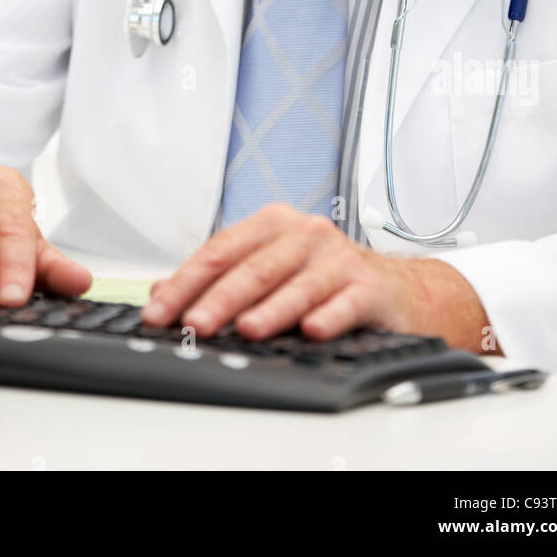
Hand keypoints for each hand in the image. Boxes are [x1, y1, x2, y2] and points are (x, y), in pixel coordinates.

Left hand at [141, 203, 491, 351]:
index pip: (219, 252)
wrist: (398, 290)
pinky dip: (328, 316)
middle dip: (219, 298)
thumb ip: (219, 277)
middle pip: (253, 268)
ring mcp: (338, 259)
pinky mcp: (369, 286)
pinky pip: (345, 302)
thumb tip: (161, 292)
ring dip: (270, 309)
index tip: (158, 313)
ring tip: (246, 329)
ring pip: (297, 285)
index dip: (184, 283)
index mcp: (273, 225)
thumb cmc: (326, 278)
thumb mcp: (270, 269)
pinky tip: (312, 331)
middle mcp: (304, 235)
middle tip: (193, 324)